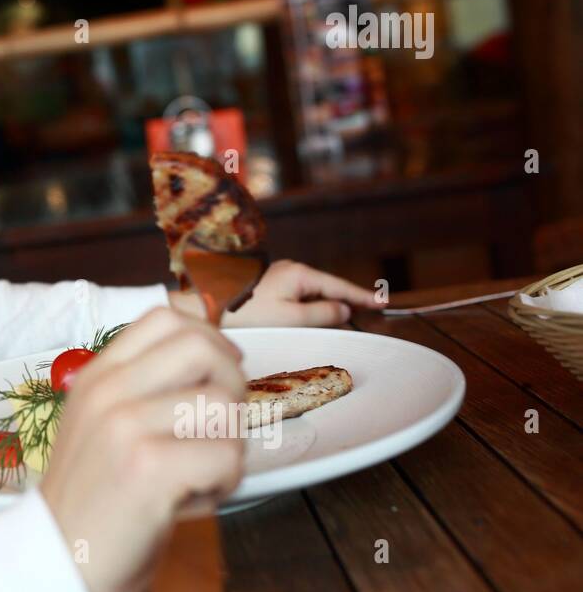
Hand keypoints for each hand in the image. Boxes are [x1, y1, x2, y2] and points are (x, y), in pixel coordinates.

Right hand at [38, 308, 245, 591]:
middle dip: (233, 384)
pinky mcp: (148, 469)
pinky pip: (228, 456)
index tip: (217, 375)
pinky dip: (224, 484)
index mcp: (96, 377)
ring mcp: (125, 428)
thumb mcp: (102, 425)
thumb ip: (143, 387)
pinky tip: (192, 499)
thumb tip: (217, 353)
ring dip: (230, 446)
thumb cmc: (96, 499)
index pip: (165, 319)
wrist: (61, 559)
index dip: (210, 339)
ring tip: (199, 472)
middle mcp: (107, 393)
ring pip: (225, 406)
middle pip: (202, 347)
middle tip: (222, 425)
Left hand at [170, 259, 383, 326]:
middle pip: (327, 288)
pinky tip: (311, 320)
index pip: (339, 286)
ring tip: (341, 321)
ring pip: (311, 294)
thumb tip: (343, 309)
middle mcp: (290, 269)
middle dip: (345, 302)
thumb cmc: (246, 313)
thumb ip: (322, 313)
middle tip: (370, 313)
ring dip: (325, 307)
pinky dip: (309, 307)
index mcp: (299, 274)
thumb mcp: (290, 317)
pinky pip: (297, 296)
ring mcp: (278, 276)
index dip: (362, 296)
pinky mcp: (268, 286)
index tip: (384, 301)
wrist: (207, 307)